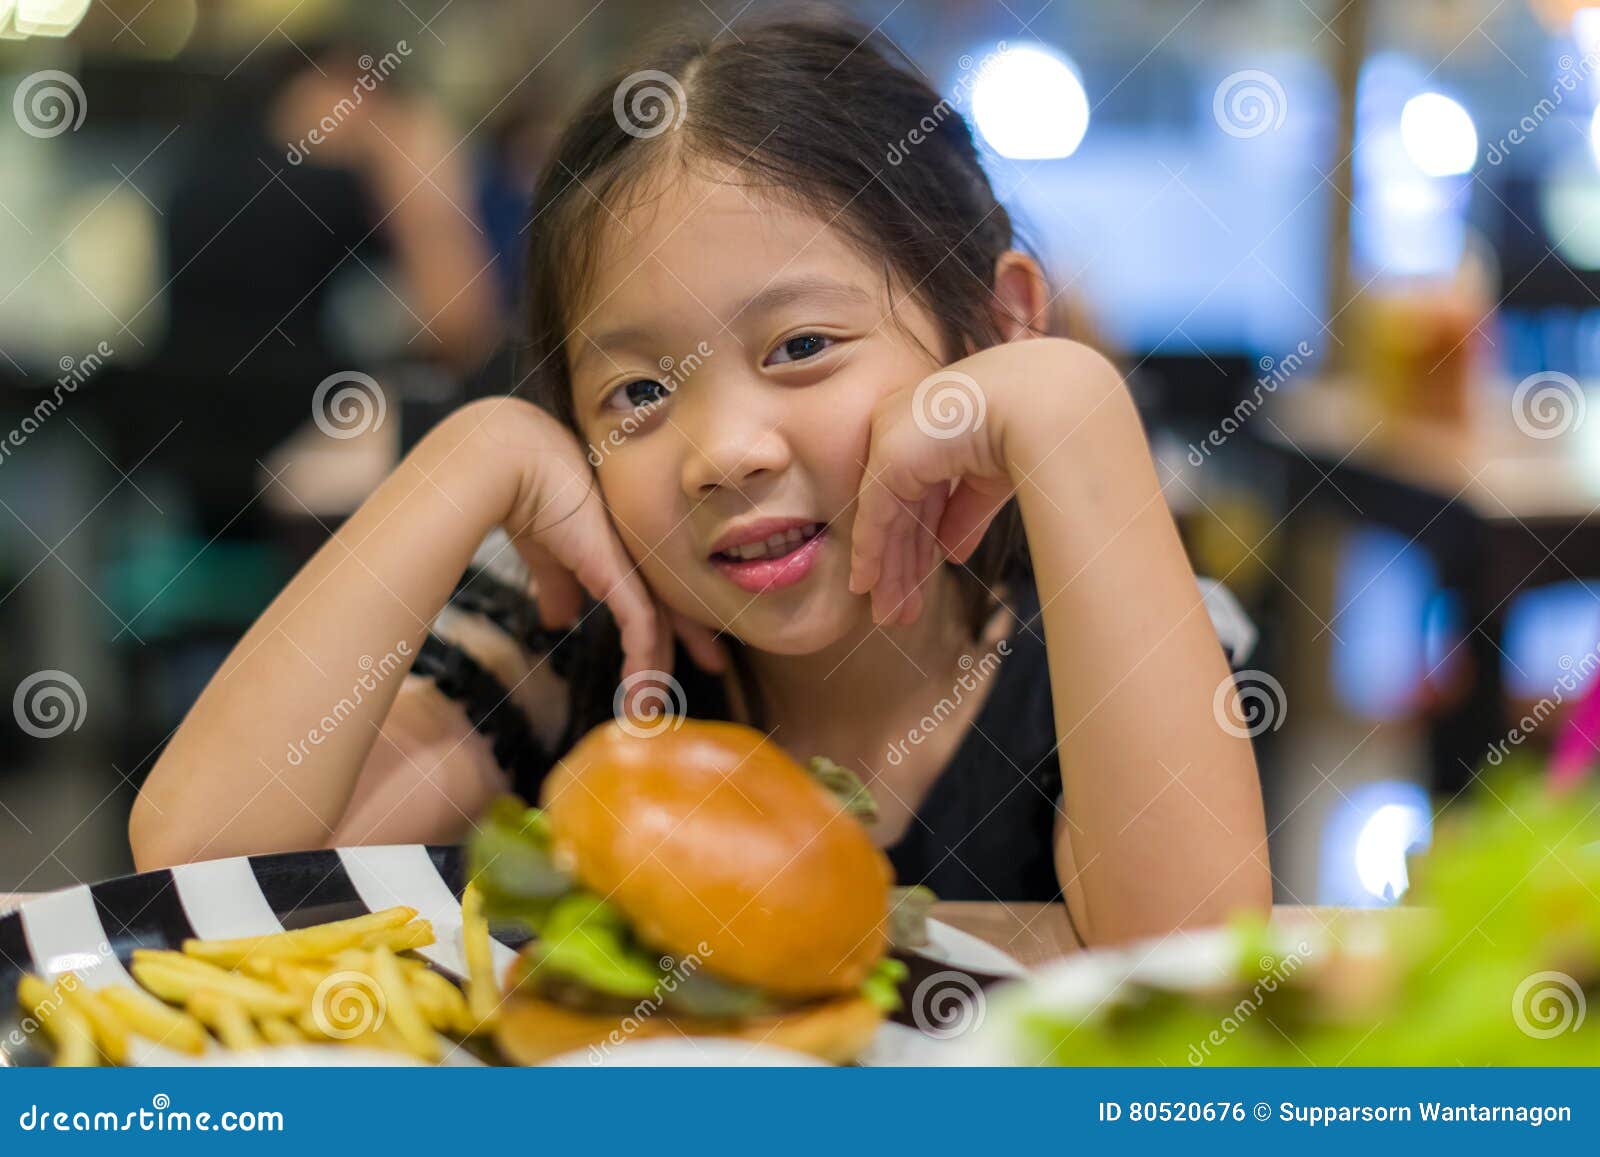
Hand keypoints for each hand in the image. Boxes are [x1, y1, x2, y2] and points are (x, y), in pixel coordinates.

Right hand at [459, 399, 727, 682]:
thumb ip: (559, 586)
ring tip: (653, 711)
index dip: (679, 612)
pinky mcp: (619, 575)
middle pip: (676, 603)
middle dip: (696, 637)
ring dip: (657, 672)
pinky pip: (642, 631)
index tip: (694, 639)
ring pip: (661, 626)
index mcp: (626, 545)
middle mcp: (639, 553)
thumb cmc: (528, 496)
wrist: (515, 464)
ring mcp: (634, 563)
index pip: (661, 583)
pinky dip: (642, 666)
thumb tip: (557, 621)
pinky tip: (639, 697)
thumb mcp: (548, 554)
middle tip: (716, 666)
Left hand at [848, 347, 1023, 625]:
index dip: (920, 541)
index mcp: (933, 422)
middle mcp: (904, 426)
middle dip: (902, 564)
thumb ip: (964, 514)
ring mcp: (891, 439)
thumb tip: (951, 556)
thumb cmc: (1030, 429)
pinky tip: (865, 586)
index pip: (921, 493)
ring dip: (889, 571)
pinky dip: (870, 554)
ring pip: (885, 519)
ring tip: (888, 615)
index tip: (918, 580)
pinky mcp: (886, 460)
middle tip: (897, 609)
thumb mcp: (992, 478)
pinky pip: (875, 517)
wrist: (1037, 405)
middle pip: (900, 511)